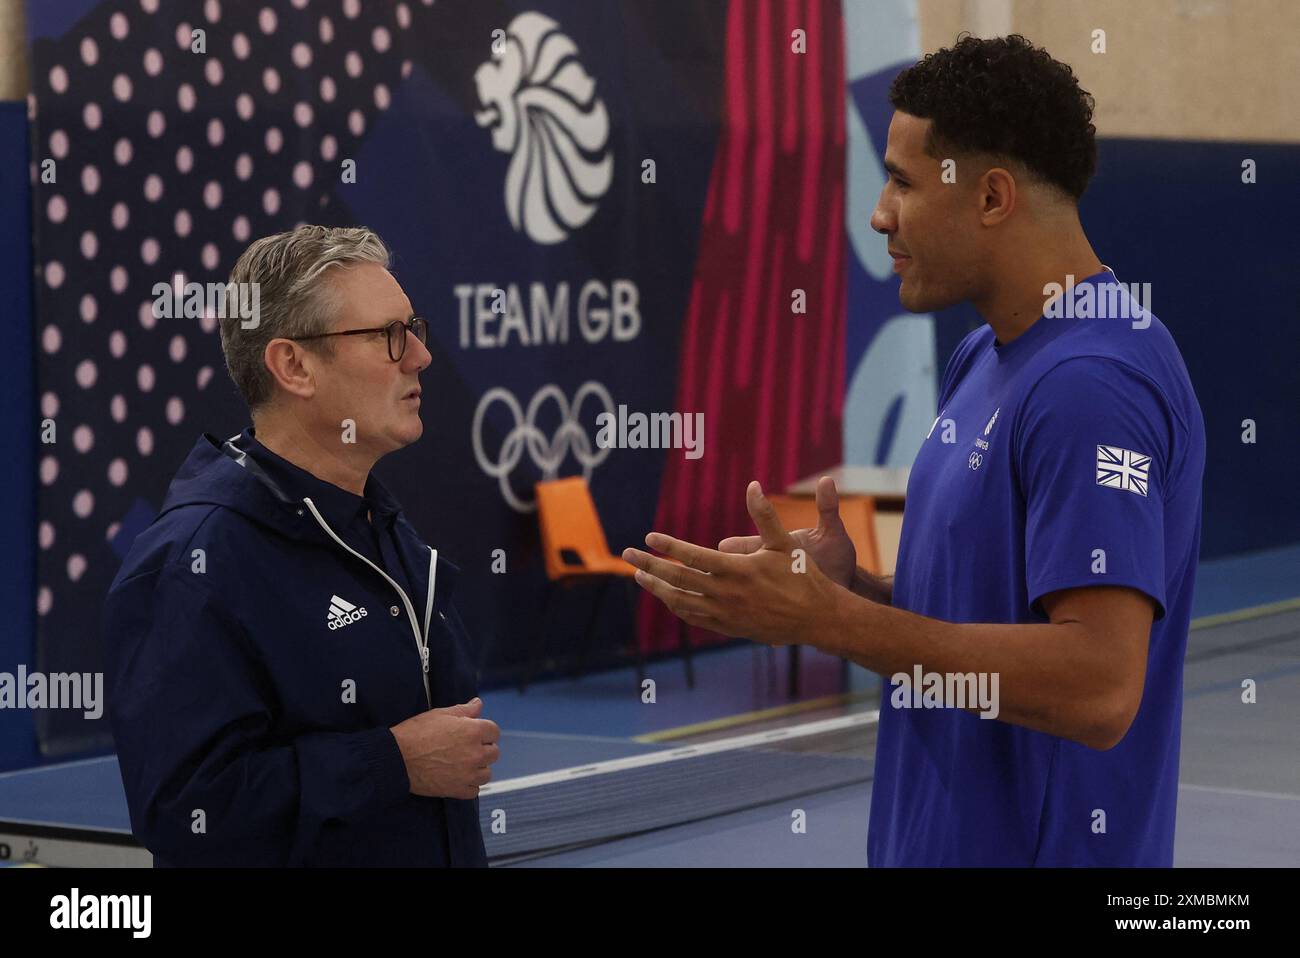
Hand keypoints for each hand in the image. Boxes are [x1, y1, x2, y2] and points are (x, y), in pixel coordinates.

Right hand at [390, 698, 499, 799]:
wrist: (397, 758)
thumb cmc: (416, 732)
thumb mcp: (441, 714)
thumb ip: (464, 710)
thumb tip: (478, 704)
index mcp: (473, 731)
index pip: (494, 732)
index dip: (484, 731)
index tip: (475, 733)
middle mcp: (475, 753)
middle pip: (493, 753)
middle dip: (483, 749)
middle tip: (466, 748)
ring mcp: (468, 774)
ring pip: (486, 773)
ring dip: (478, 768)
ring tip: (463, 764)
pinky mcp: (457, 790)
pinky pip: (474, 791)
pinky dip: (468, 785)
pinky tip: (458, 778)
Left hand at [623, 481, 838, 646]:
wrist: (817, 619)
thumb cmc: (803, 577)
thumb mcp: (785, 542)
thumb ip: (764, 514)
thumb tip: (753, 485)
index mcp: (737, 570)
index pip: (692, 557)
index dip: (668, 546)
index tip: (649, 537)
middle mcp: (726, 594)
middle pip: (677, 579)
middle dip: (649, 565)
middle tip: (627, 555)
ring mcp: (725, 614)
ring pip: (680, 602)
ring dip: (657, 588)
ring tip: (641, 576)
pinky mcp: (729, 628)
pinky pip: (694, 618)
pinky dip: (677, 606)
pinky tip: (668, 598)